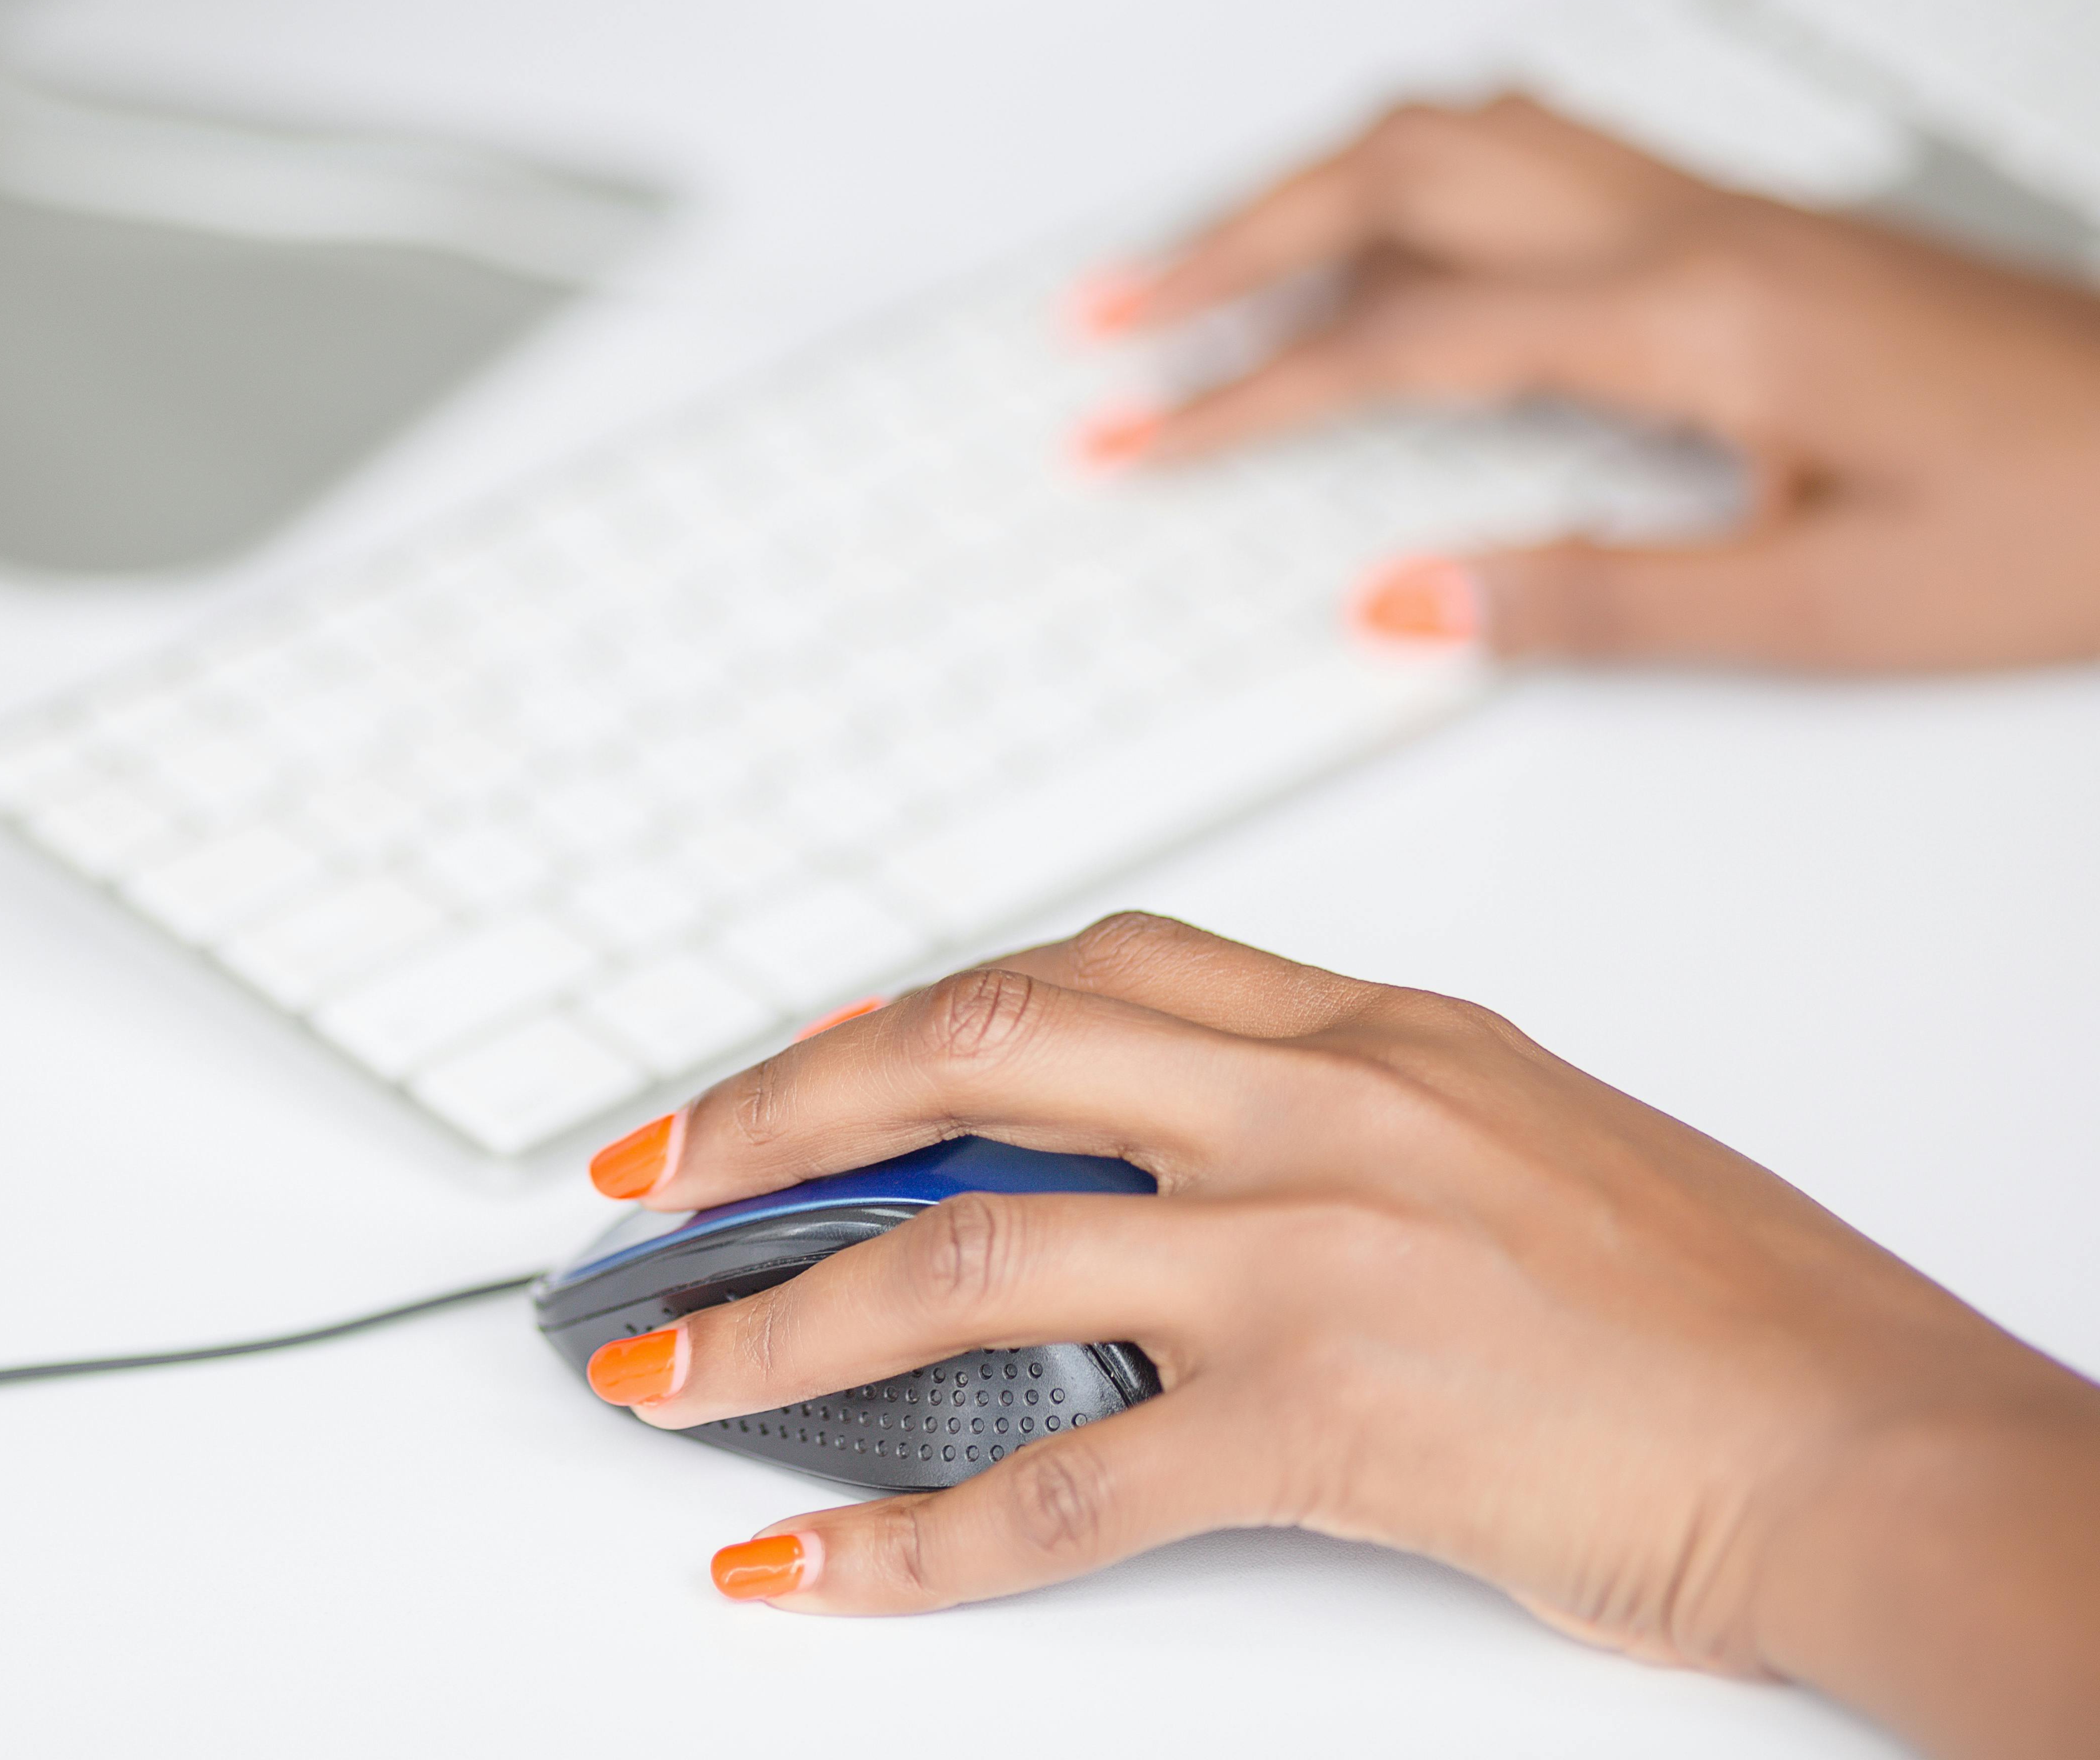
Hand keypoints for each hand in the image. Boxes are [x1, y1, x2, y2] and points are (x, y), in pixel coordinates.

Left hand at [583, 914, 2099, 1759]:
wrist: (1879, 1443)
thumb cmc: (1733, 1314)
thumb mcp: (1521, 1149)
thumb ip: (1350, 1130)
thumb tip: (1188, 1171)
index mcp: (1372, 1033)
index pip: (1087, 971)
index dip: (915, 1013)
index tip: (812, 1062)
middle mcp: (1319, 1108)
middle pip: (979, 1054)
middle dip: (785, 1111)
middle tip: (661, 1179)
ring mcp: (1309, 1253)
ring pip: (966, 1255)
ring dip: (784, 1320)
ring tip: (665, 1377)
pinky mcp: (1324, 1418)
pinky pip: (1064, 1486)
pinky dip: (915, 1544)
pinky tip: (814, 1571)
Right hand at [1099, 97, 2099, 670]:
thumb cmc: (2058, 527)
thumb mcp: (1816, 616)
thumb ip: (1590, 603)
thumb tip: (1400, 601)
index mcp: (1694, 322)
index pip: (1400, 341)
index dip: (1240, 397)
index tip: (1131, 441)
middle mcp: (1689, 228)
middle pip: (1400, 173)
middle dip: (1228, 242)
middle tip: (1114, 318)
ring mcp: (1713, 206)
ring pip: (1461, 131)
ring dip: (1309, 187)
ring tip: (1204, 265)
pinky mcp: (1737, 221)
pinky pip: (1526, 148)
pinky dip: (1409, 179)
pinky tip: (1380, 240)